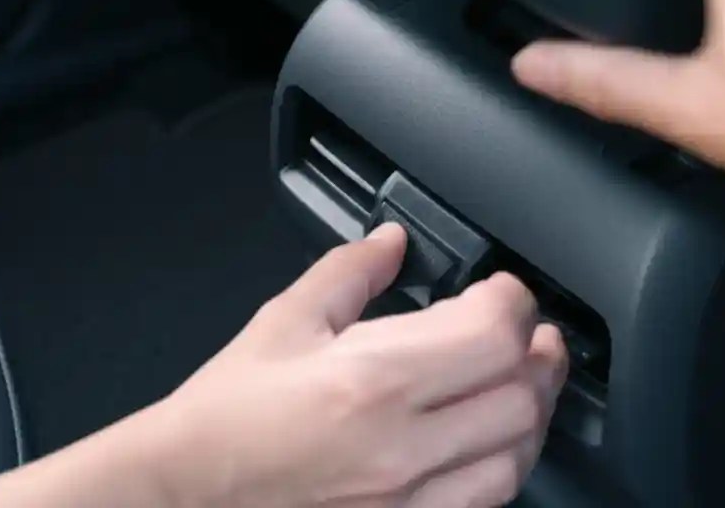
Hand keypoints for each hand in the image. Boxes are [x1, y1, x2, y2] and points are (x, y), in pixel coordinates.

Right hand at [153, 224, 566, 507]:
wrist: (190, 489)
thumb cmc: (227, 414)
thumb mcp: (284, 322)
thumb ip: (349, 273)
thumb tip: (391, 242)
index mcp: (373, 378)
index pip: (493, 332)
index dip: (513, 300)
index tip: (501, 290)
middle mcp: (401, 443)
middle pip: (521, 393)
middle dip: (534, 351)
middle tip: (523, 330)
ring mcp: (408, 497)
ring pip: (518, 454)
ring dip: (529, 411)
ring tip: (518, 382)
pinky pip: (486, 500)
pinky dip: (503, 462)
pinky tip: (489, 438)